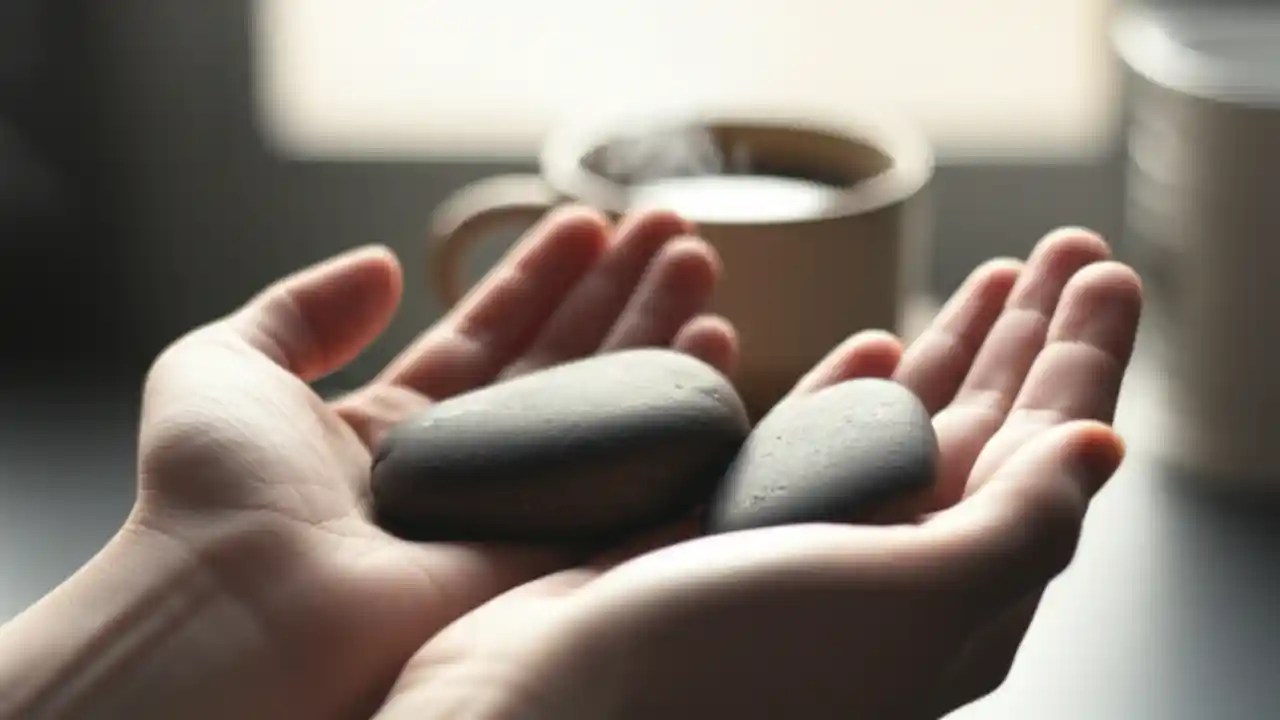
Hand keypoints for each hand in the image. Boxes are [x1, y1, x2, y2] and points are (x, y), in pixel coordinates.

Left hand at [0, 208, 736, 719]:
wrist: (240, 611)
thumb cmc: (217, 493)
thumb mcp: (222, 365)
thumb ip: (300, 309)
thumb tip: (381, 266)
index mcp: (390, 424)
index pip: (487, 332)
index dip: (539, 275)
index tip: (588, 220)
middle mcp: (460, 466)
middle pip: (561, 363)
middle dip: (619, 293)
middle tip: (675, 231)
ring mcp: (510, 512)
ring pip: (602, 413)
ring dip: (658, 339)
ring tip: (702, 269)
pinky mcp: (551, 559)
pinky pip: (629, 486)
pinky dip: (679, 430)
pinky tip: (714, 365)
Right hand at [373, 228, 1141, 719]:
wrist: (543, 710)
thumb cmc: (721, 670)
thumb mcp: (906, 605)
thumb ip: (1015, 527)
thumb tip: (1098, 450)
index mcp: (948, 599)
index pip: (1044, 457)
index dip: (1082, 360)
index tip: (1110, 271)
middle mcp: (885, 580)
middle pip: (984, 431)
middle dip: (1027, 337)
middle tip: (1063, 250)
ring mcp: (803, 556)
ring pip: (903, 429)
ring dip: (952, 348)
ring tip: (991, 278)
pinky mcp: (724, 537)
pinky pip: (808, 445)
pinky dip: (845, 389)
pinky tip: (871, 346)